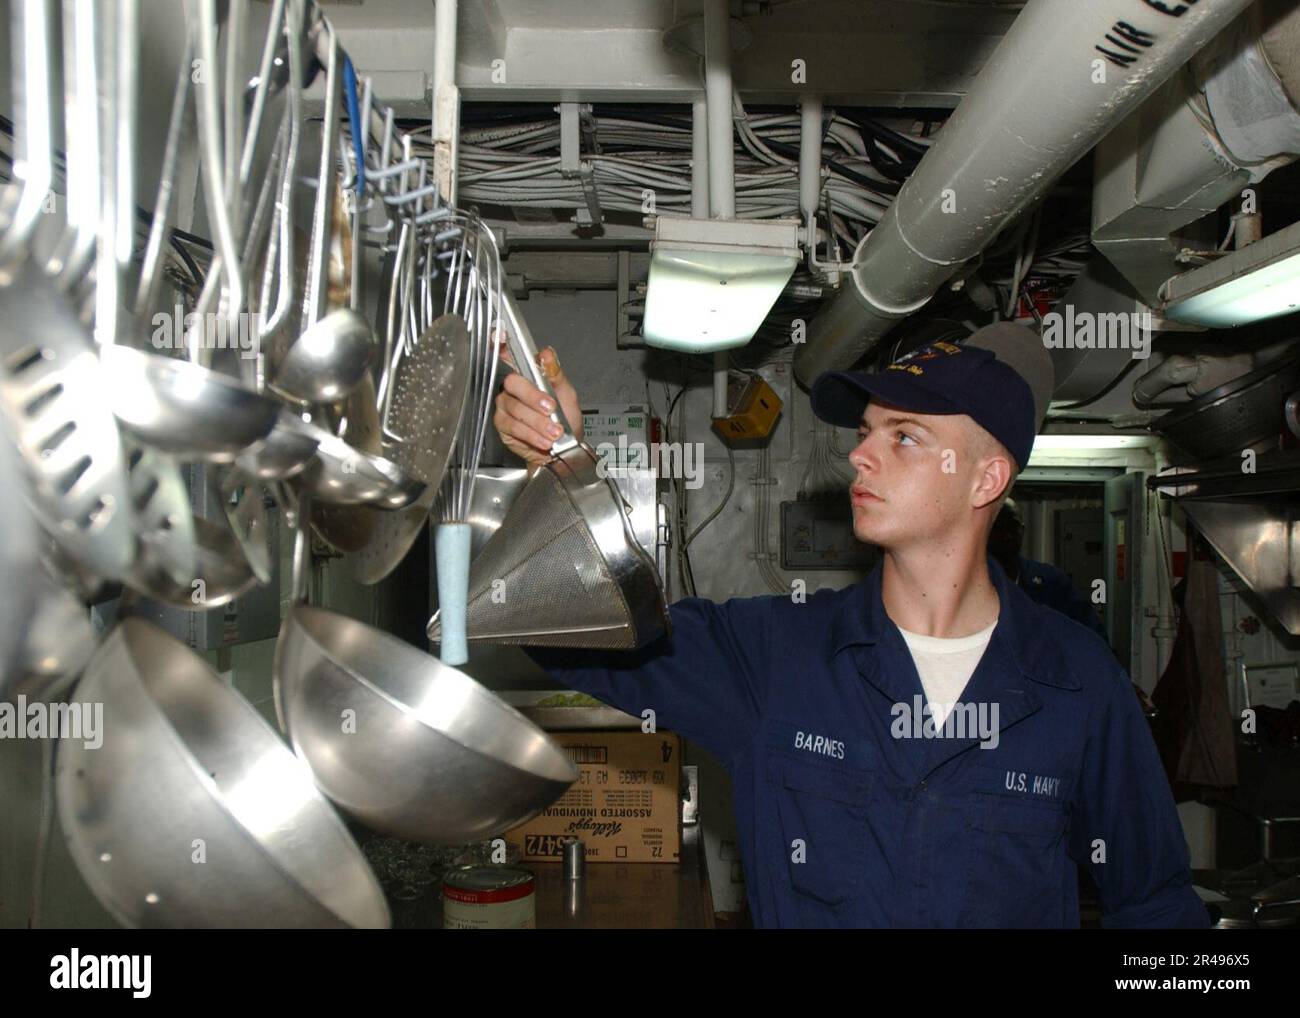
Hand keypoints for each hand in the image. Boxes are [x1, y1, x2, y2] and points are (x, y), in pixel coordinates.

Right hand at [493, 339, 582, 471]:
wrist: (565, 449)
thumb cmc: (566, 419)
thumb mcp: (567, 394)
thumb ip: (555, 374)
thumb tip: (547, 354)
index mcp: (528, 375)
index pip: (510, 355)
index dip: (501, 345)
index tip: (499, 337)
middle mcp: (514, 389)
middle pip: (514, 383)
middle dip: (534, 397)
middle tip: (551, 409)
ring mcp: (506, 406)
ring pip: (515, 408)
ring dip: (538, 422)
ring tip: (554, 431)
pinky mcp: (503, 426)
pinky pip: (513, 427)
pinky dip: (531, 434)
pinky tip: (544, 440)